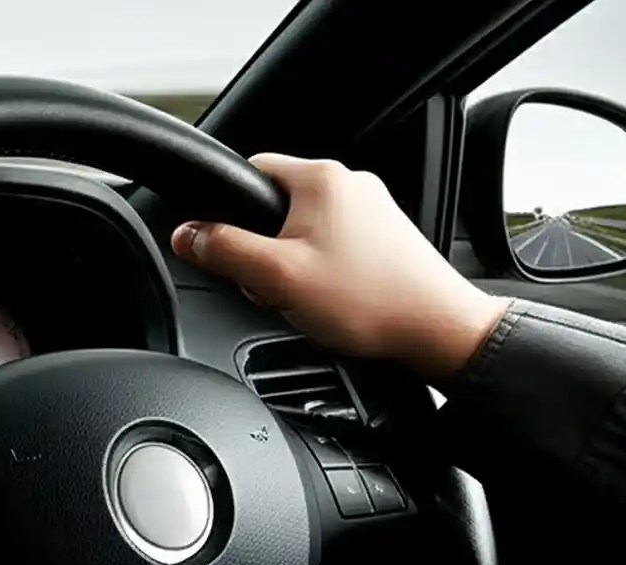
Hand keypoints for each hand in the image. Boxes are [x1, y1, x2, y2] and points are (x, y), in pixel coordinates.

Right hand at [172, 153, 508, 377]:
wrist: (438, 330)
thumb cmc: (368, 301)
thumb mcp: (276, 277)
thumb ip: (223, 250)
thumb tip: (186, 233)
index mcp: (320, 178)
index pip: (249, 172)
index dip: (228, 211)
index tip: (227, 246)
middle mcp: (349, 184)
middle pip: (274, 208)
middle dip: (264, 250)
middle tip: (276, 286)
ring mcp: (372, 210)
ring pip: (302, 232)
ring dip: (292, 266)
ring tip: (308, 299)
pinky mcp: (386, 238)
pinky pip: (332, 247)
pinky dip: (322, 274)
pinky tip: (332, 302)